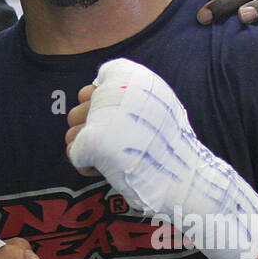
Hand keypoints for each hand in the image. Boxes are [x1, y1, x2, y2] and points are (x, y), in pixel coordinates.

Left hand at [66, 59, 257, 258]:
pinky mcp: (95, 141)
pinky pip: (73, 153)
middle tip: (110, 148)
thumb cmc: (171, 146)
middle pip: (77, 110)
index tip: (113, 128)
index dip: (95, 112)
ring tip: (107, 161)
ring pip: (72, 131)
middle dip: (87, 131)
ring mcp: (104, 116)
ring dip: (84, 149)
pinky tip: (104, 172)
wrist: (185, 177)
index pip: (89, 90)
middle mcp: (116, 92)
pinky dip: (85, 166)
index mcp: (132, 81)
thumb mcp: (157, 106)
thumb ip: (128, 97)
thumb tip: (93, 91)